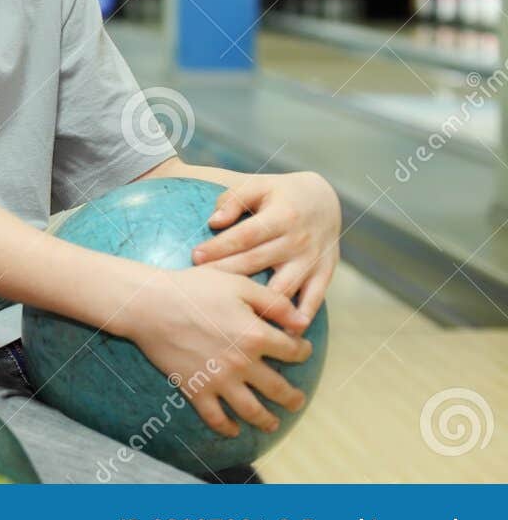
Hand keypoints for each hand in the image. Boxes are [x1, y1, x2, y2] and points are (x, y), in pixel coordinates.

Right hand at [128, 267, 313, 437]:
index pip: (293, 351)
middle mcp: (242, 363)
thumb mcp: (238, 284)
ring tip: (273, 423)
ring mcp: (219, 380)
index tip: (302, 351)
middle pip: (278, 389)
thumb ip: (274, 302)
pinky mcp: (195, 389)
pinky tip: (234, 429)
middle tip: (297, 401)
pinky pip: (215, 418)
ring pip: (252, 410)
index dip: (303, 351)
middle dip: (293, 398)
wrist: (149, 304)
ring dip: (267, 420)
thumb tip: (301, 321)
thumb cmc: (193, 288)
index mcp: (256, 335)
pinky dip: (227, 428)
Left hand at [193, 171, 340, 328]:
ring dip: (261, 304)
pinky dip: (300, 317)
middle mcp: (298, 240)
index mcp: (281, 216)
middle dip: (228, 274)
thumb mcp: (258, 185)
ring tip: (237, 319)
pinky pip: (314, 299)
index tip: (195, 257)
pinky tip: (283, 334)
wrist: (324, 198)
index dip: (220, 247)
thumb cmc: (280, 193)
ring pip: (283, 286)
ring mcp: (312, 260)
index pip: (245, 236)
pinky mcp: (324, 273)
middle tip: (202, 288)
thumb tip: (214, 221)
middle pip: (257, 262)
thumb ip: (234, 199)